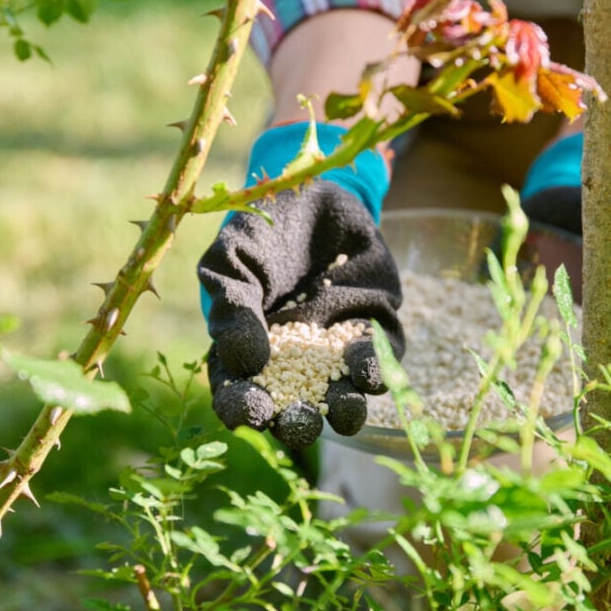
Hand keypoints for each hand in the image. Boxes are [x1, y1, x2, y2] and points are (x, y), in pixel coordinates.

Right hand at [199, 174, 404, 449]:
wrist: (317, 188)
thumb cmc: (263, 228)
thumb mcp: (233, 260)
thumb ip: (233, 309)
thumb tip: (247, 365)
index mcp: (246, 352)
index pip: (239, 394)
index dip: (242, 408)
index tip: (249, 412)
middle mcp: (291, 364)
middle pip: (293, 409)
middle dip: (298, 422)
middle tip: (300, 423)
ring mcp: (333, 353)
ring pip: (341, 397)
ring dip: (344, 409)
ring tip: (344, 407)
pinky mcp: (372, 334)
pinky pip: (377, 363)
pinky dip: (375, 369)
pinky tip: (370, 370)